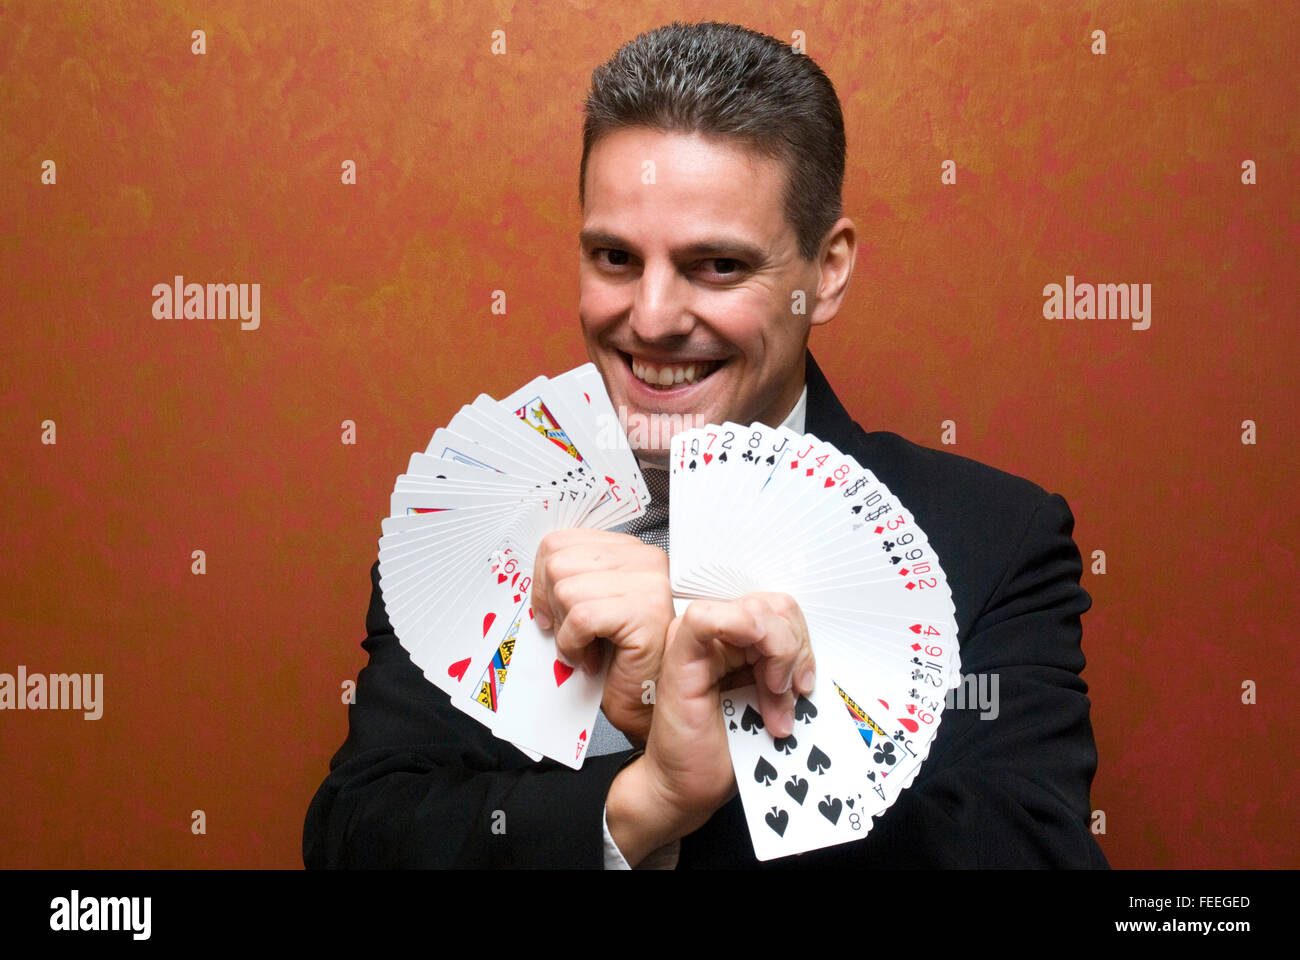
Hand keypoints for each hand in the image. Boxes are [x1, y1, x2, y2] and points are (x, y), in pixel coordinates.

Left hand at [530, 529, 672, 745]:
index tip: (549, 611)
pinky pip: (581, 618)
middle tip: (570, 634)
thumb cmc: (618, 660)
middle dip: (552, 606)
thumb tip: (534, 577)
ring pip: (567, 590)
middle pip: (559, 563)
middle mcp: (644, 559)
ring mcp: (649, 583)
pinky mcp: (646, 611)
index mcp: (627, 550)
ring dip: (565, 630)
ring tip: (586, 648)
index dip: (542, 581)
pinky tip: (590, 658)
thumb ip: (569, 581)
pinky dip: (574, 645)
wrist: (645, 703)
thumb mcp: (588, 605)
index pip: (560, 542)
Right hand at [606, 593, 815, 864]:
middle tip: (790, 697)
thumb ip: (786, 665)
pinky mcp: (679, 655)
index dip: (802, 641)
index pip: (781, 610)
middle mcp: (717, 633)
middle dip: (794, 651)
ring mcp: (695, 639)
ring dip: (779, 656)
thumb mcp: (775, 700)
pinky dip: (744, 637)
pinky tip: (760, 679)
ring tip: (772, 703)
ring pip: (755, 609)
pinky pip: (707, 618)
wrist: (687, 788)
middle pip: (775, 606)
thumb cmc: (724, 750)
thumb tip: (809, 651)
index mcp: (739, 638)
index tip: (805, 684)